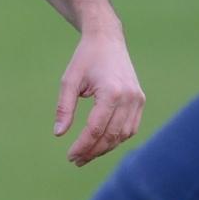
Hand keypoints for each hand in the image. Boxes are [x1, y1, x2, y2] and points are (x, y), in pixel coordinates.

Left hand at [53, 30, 146, 165]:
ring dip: (105, 148)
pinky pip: (130, 128)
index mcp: (111, 92)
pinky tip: (101, 144)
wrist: (107, 39)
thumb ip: (64, 108)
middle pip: (110, 135)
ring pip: (122, 135)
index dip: (83, 146)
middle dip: (92, 151)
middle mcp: (129, 97)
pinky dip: (117, 138)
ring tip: (86, 155)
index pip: (96, 129)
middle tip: (76, 160)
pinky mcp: (140, 100)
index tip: (70, 156)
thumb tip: (58, 134)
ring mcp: (137, 99)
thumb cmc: (85, 58)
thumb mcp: (69, 80)